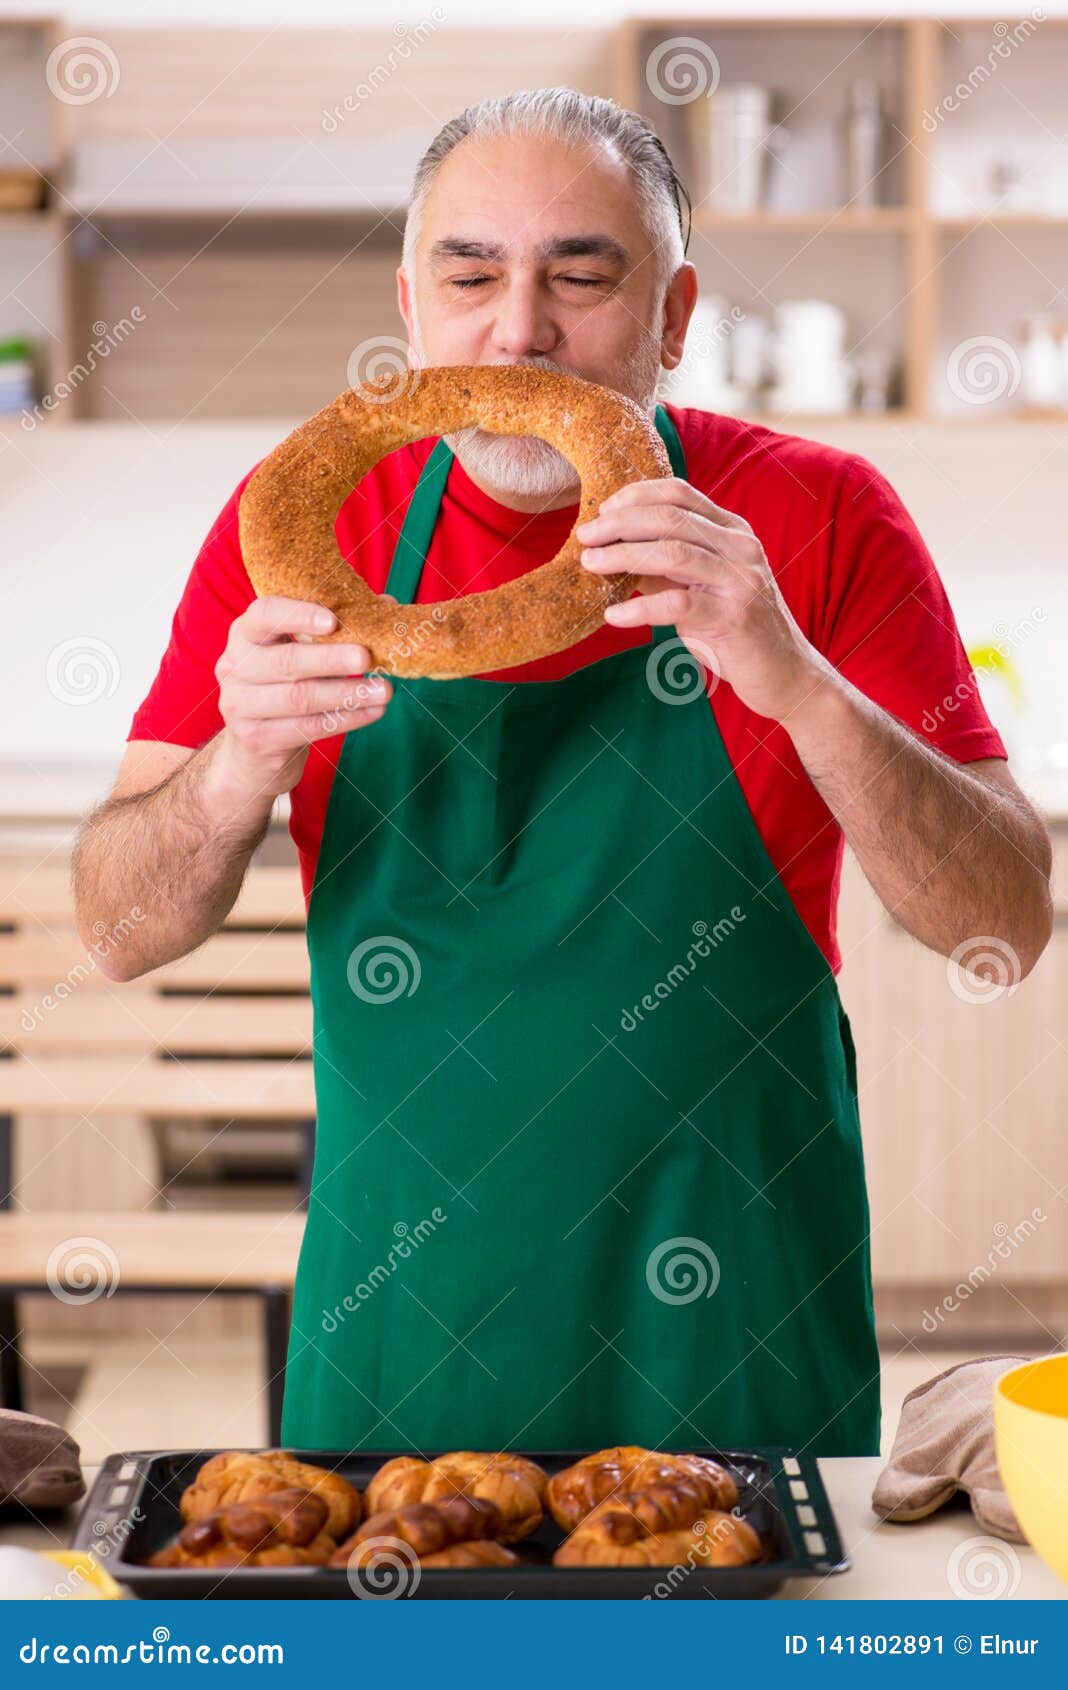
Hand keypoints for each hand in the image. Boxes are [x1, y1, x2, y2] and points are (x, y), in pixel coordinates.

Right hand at [213, 596, 392, 797]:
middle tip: (366, 658)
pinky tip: (372, 712)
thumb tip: (386, 603)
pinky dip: (345, 719)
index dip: (299, 615)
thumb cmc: (286, 684)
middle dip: (331, 660)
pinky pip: (306, 727)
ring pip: (299, 698)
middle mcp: (235, 666)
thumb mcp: (300, 651)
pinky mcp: (255, 737)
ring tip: (383, 690)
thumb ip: (335, 628)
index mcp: (245, 633)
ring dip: (346, 694)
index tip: (333, 621)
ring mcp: (240, 704)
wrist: (257, 745)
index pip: (265, 614)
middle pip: (286, 661)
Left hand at [576, 478, 831, 722]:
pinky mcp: (734, 618)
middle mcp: (740, 549)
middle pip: (671, 517)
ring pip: (672, 553)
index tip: (602, 510)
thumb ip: (667, 568)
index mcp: (733, 532)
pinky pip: (677, 605)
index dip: (636, 495)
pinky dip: (639, 609)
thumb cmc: (737, 632)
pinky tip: (613, 616)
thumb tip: (615, 552)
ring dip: (624, 556)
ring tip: (591, 565)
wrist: (787, 675)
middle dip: (620, 523)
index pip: (680, 494)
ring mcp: (740, 581)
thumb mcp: (702, 588)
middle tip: (586, 537)